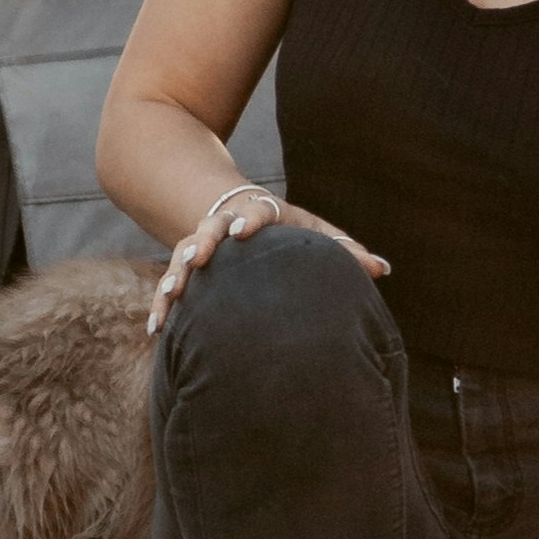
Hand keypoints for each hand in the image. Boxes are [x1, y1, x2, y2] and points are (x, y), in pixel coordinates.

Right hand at [143, 183, 388, 332]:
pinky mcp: (185, 265)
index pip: (254, 213)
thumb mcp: (313, 231)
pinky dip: (162, 304)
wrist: (235, 210)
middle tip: (197, 259)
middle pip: (209, 230)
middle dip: (201, 244)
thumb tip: (383, 269)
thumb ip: (344, 249)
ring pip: (183, 256)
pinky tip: (156, 329)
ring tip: (171, 295)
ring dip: (176, 275)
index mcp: (259, 214)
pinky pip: (170, 284)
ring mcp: (200, 244)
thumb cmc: (285, 227)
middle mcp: (224, 225)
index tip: (241, 229)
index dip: (248, 219)